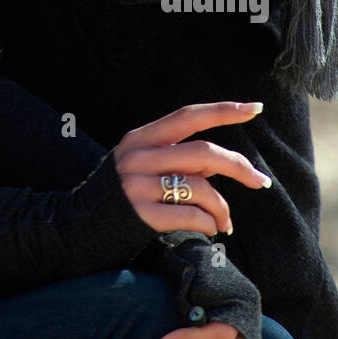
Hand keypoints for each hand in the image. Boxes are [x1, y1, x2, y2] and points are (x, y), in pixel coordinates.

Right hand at [113, 101, 271, 235]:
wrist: (77, 227)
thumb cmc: (118, 196)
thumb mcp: (141, 165)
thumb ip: (177, 158)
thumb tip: (223, 162)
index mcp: (140, 138)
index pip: (188, 116)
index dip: (223, 111)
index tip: (255, 108)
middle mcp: (138, 156)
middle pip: (203, 152)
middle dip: (239, 166)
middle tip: (261, 181)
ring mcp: (138, 185)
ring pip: (201, 188)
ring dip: (223, 208)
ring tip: (225, 222)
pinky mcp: (141, 214)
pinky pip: (191, 215)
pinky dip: (209, 224)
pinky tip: (209, 230)